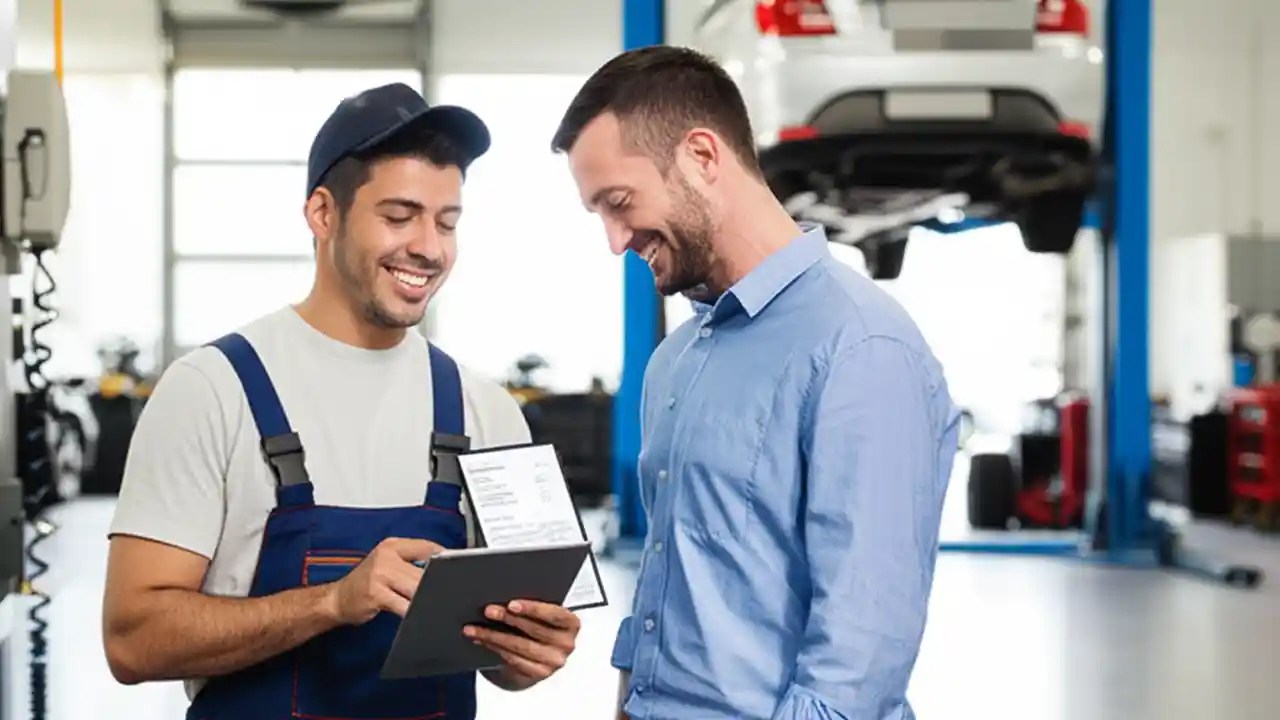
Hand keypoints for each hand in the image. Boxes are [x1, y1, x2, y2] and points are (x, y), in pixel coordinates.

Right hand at [328, 537, 442, 624]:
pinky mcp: (376, 594)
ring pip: (416, 587)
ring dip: (428, 598)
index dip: (445, 558)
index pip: (427, 547)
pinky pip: (404, 604)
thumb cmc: (366, 584)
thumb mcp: (387, 564)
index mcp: (392, 546)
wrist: (336, 599)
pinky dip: (414, 611)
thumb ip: (411, 562)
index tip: (459, 568)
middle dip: (438, 582)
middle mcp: (386, 556)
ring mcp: (380, 575)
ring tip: (438, 604)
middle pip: (425, 569)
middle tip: (451, 592)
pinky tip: (419, 615)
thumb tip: (442, 567)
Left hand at [465, 600, 579, 684]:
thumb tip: (505, 597)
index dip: (533, 609)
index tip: (512, 604)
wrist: (534, 658)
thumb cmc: (536, 627)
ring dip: (494, 636)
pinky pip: (513, 659)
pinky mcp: (538, 674)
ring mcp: (553, 662)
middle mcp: (567, 644)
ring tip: (475, 628)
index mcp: (571, 623)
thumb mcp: (540, 614)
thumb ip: (531, 606)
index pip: (554, 614)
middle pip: (534, 629)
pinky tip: (482, 640)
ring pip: (520, 646)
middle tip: (489, 611)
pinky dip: (494, 648)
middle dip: (508, 618)